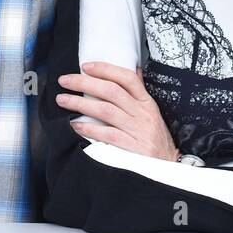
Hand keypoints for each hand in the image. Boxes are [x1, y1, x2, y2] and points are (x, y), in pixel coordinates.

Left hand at [56, 61, 178, 161]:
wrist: (170, 166)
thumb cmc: (156, 138)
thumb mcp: (152, 112)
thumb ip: (139, 92)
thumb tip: (133, 69)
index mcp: (146, 102)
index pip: (127, 78)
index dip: (105, 69)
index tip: (85, 66)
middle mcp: (142, 113)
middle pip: (111, 91)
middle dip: (84, 83)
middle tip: (64, 81)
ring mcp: (138, 130)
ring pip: (106, 110)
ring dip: (80, 104)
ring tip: (63, 100)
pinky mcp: (133, 148)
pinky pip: (107, 135)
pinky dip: (90, 129)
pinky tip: (75, 126)